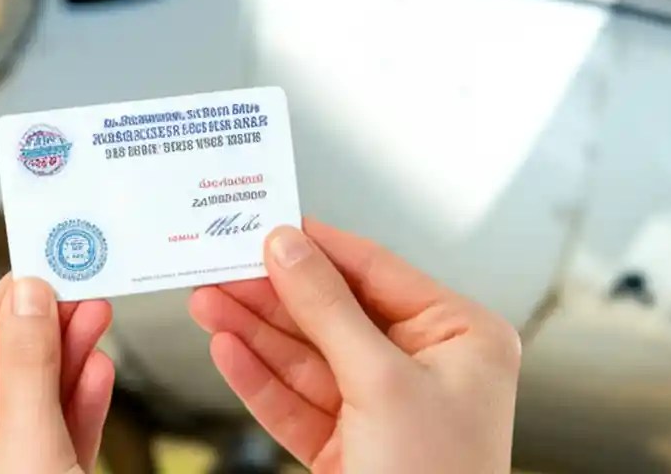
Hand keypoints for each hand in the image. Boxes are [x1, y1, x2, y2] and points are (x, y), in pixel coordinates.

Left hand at [0, 275, 113, 473]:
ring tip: (94, 314)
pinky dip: (80, 407)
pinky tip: (98, 369)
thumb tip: (28, 299)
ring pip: (35, 411)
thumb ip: (28, 370)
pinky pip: (59, 441)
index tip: (24, 276)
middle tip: (70, 289)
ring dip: (70, 363)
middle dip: (42, 336)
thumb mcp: (28, 446)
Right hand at [189, 219, 520, 472]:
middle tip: (221, 265)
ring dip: (254, 331)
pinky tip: (227, 349)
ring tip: (207, 302)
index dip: (316, 246)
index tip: (266, 223)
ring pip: (307, 357)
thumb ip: (328, 309)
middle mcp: (427, 369)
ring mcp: (386, 409)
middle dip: (271, 294)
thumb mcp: (382, 382)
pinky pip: (297, 400)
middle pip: (333, 313)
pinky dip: (259, 378)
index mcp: (462, 339)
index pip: (376, 272)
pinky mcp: (350, 447)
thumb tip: (288, 248)